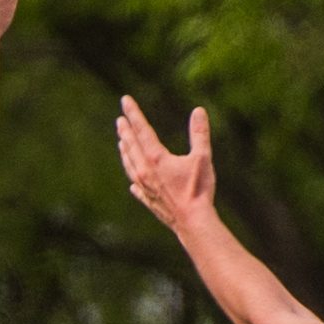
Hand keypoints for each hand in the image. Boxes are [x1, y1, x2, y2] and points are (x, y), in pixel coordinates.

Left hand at [116, 97, 216, 230]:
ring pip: (130, 165)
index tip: (125, 100)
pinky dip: (133, 179)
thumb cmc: (198, 189)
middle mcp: (145, 171)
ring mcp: (144, 187)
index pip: (142, 129)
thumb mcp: (202, 158)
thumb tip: (198, 110)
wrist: (192, 222)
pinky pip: (136, 187)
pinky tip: (132, 182)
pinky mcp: (148, 200)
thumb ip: (199, 134)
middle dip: (125, 131)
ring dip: (125, 152)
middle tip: (120, 120)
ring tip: (122, 143)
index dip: (134, 113)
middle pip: (131, 146)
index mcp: (156, 158)